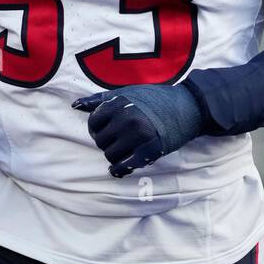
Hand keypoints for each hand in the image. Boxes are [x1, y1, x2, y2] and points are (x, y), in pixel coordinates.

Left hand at [72, 83, 203, 177]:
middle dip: (107, 142)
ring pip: (110, 155)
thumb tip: (75, 106)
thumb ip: (100, 100)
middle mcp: (127, 119)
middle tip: (120, 140)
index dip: (98, 128)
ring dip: (115, 156)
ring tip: (125, 150)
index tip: (108, 130)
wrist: (188, 106)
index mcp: (119, 103)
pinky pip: (123, 166)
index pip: (93, 122)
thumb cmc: (155, 99)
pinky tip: (120, 169)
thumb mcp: (127, 93)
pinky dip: (118, 170)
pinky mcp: (149, 151)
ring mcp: (138, 136)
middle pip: (101, 140)